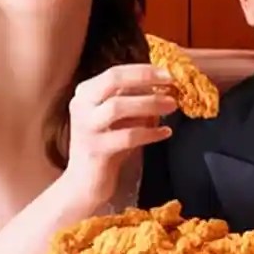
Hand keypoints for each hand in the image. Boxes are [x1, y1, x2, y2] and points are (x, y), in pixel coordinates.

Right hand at [60, 64, 176, 210]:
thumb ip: (134, 101)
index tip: (168, 72)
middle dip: (145, 79)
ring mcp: (86, 128)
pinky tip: (166, 132)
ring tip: (172, 106)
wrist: (85, 183)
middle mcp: (81, 106)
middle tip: (172, 84)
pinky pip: (127, 137)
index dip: (143, 71)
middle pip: (113, 81)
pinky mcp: (95, 150)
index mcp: (85, 93)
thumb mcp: (119, 119)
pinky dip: (150, 132)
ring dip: (149, 104)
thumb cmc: (107, 147)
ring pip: (118, 107)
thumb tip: (164, 85)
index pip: (115, 72)